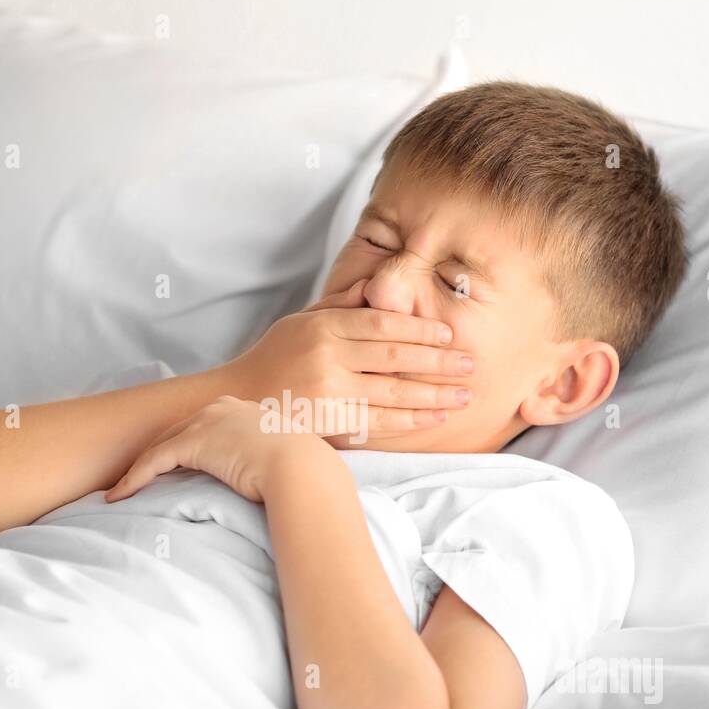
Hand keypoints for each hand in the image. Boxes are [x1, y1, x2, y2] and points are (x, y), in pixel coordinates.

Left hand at [103, 396, 323, 503]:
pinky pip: (154, 461)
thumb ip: (276, 463)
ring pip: (161, 446)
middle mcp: (224, 408)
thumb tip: (281, 482)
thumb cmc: (306, 473)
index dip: (185, 444)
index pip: (205, 426)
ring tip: (119, 491)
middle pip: (177, 431)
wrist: (304, 470)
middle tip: (135, 476)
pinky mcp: (194, 443)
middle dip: (155, 453)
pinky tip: (119, 497)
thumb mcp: (291, 461)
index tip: (172, 464)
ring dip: (137, 470)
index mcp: (247, 411)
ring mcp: (208, 422)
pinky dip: (133, 479)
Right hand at [224, 280, 474, 439]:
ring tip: (463, 395)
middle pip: (395, 357)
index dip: (420, 330)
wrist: (237, 401)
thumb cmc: (273, 358)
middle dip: (438, 362)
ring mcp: (328, 392)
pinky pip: (378, 422)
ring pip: (392, 392)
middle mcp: (327, 356)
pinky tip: (435, 418)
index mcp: (324, 326)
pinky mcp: (328, 422)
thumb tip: (377, 285)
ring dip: (434, 395)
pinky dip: (410, 420)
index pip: (382, 324)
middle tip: (470, 364)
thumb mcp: (301, 321)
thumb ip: (339, 305)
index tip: (449, 335)